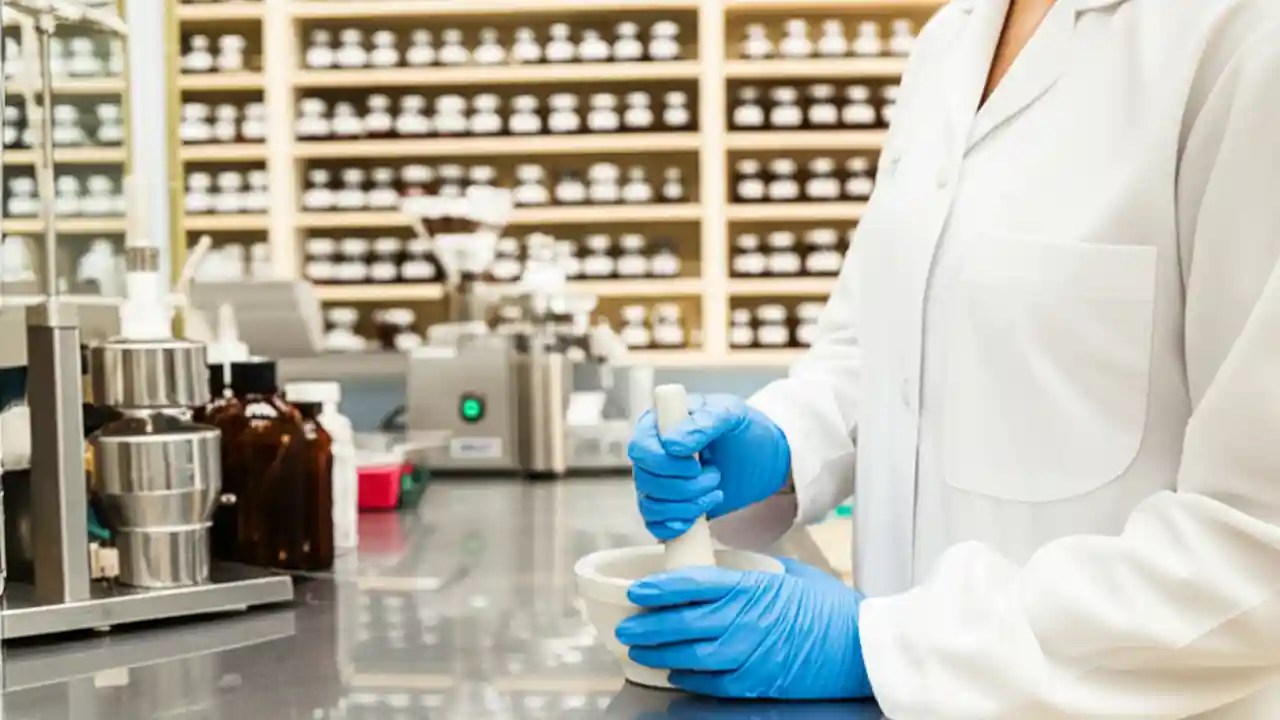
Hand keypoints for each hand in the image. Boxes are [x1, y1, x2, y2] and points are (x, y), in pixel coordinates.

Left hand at [615, 558, 871, 699]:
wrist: (863, 650)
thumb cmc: (832, 610)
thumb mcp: (793, 576)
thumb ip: (756, 571)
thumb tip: (726, 564)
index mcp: (754, 589)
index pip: (695, 583)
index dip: (662, 586)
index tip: (639, 588)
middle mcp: (746, 621)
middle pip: (684, 622)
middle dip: (648, 623)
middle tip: (626, 623)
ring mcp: (750, 655)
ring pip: (691, 655)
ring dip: (659, 652)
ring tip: (639, 649)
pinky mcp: (756, 683)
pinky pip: (712, 682)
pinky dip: (689, 678)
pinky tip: (674, 673)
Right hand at [627, 394, 789, 540]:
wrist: (764, 459)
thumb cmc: (744, 430)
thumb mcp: (732, 415)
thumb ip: (704, 422)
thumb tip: (672, 444)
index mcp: (660, 425)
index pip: (640, 448)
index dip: (664, 463)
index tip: (696, 465)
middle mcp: (653, 453)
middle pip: (645, 480)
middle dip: (683, 486)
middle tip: (714, 475)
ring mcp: (658, 482)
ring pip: (651, 504)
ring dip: (686, 505)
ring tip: (715, 491)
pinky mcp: (668, 506)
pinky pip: (655, 523)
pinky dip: (676, 524)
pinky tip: (699, 517)